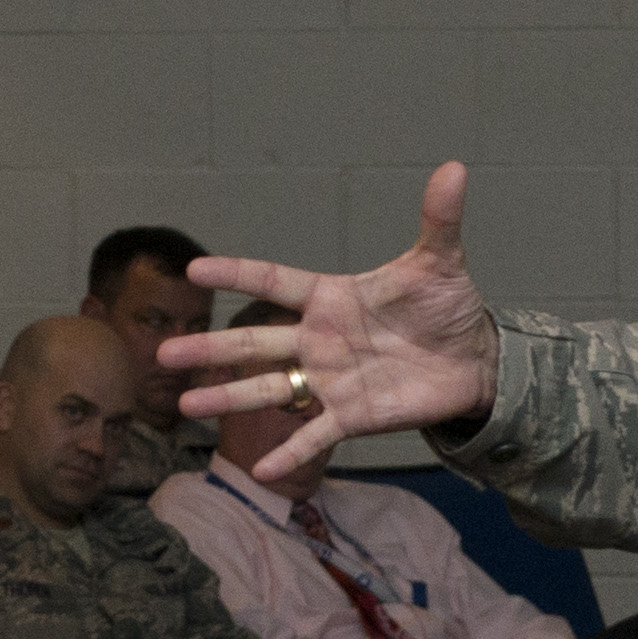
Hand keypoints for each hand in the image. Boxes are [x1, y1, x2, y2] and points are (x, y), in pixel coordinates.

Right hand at [165, 162, 501, 473]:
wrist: (472, 361)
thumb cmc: (447, 308)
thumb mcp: (440, 263)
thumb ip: (438, 219)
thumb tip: (455, 167)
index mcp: (330, 298)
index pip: (274, 281)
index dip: (237, 275)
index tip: (196, 270)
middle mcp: (319, 340)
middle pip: (255, 342)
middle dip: (210, 347)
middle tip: (165, 354)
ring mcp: (330, 380)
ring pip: (269, 389)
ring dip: (229, 397)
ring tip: (186, 405)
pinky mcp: (351, 416)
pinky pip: (313, 435)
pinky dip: (290, 453)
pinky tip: (261, 471)